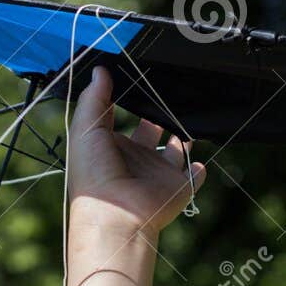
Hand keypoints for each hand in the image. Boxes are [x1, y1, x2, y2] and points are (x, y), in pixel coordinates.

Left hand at [67, 65, 206, 239]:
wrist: (115, 215)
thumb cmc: (93, 174)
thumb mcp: (85, 129)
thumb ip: (94, 99)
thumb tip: (101, 70)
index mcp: (109, 147)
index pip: (117, 119)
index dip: (124, 101)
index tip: (136, 78)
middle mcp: (134, 160)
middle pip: (149, 132)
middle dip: (157, 115)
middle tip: (167, 92)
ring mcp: (156, 174)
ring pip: (174, 151)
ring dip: (182, 136)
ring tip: (190, 114)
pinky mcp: (177, 187)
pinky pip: (193, 176)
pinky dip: (198, 169)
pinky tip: (200, 158)